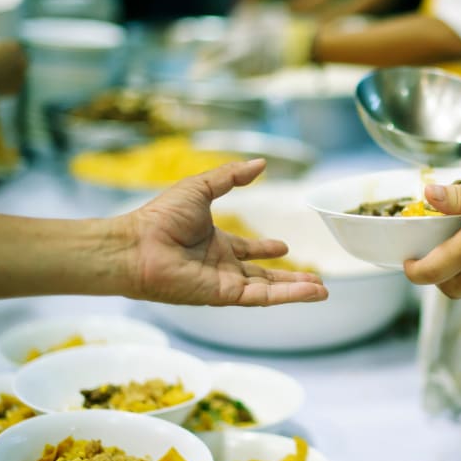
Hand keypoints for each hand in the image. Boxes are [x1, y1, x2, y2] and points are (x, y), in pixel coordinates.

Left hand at [122, 159, 328, 305]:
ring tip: (323, 290)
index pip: (246, 250)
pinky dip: (288, 296)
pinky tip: (311, 292)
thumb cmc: (160, 217)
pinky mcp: (224, 296)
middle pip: (263, 275)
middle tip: (315, 279)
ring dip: (296, 289)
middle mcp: (221, 265)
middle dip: (290, 277)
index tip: (284, 247)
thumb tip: (260, 163)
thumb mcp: (201, 187)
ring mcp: (224, 282)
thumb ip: (231, 177)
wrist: (138, 245)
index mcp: (215, 242)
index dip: (265, 248)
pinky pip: (262, 297)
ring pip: (268, 289)